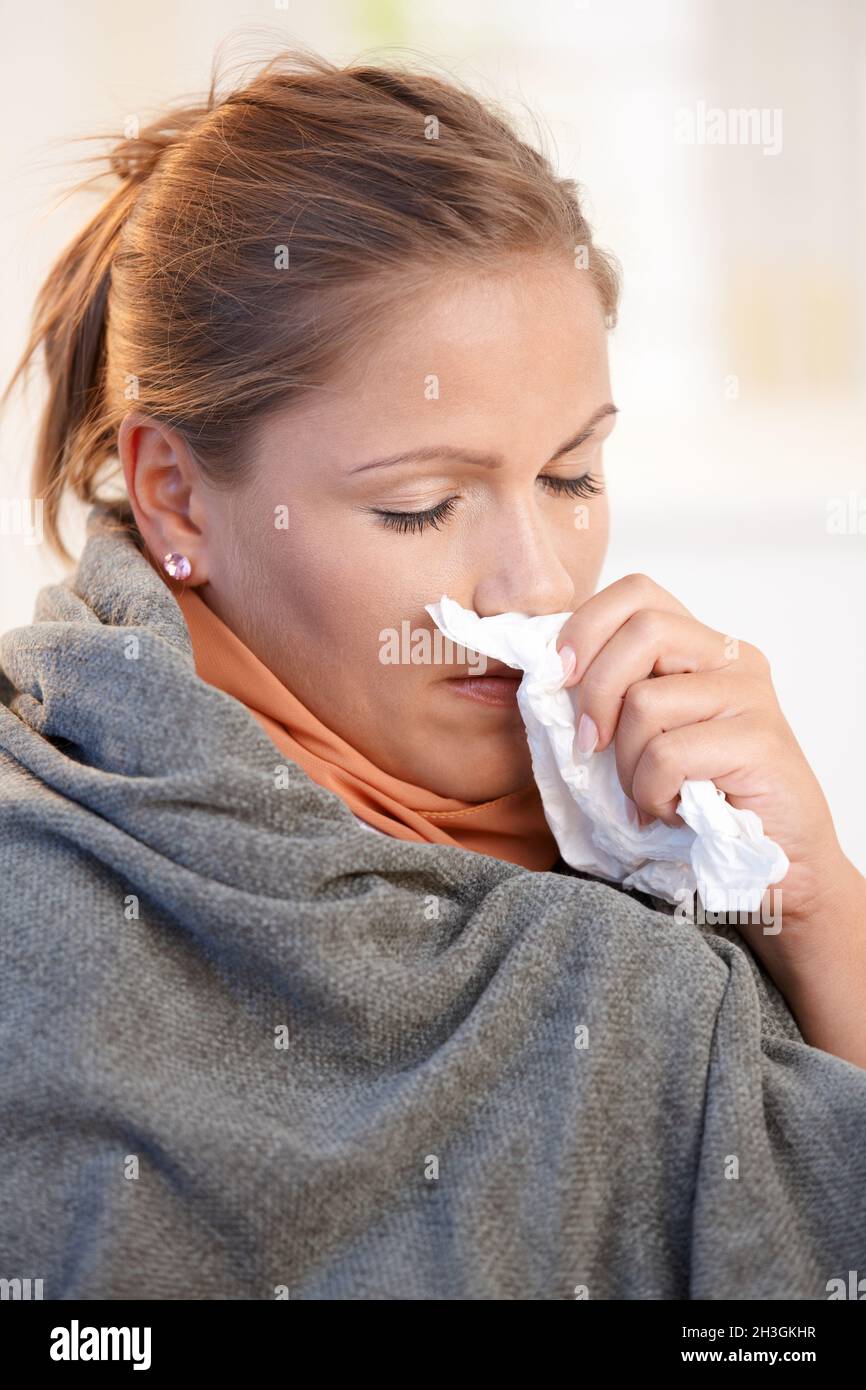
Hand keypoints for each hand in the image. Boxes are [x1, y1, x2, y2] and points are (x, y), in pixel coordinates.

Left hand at [555, 573, 860, 957]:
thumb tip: (541, 673)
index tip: (559, 675)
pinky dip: (653, 793)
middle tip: (590, 745)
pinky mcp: (760, 740)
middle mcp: (731, 659)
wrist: (778, 867)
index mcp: (701, 649)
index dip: (587, 624)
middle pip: (643, 629)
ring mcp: (749, 697)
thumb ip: (613, 697)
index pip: (639, 593)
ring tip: (650, 793)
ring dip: (627, 763)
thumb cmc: (700, 803)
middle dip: (596, 691)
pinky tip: (675, 810)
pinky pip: (668, 754)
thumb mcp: (646, 737)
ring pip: (646, 701)